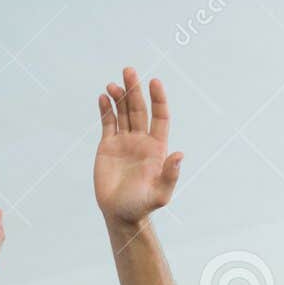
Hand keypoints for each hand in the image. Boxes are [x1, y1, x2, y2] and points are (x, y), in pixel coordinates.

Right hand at [94, 67, 180, 226]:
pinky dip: (106, 109)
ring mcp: (124, 141)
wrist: (120, 213)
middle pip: (139, 109)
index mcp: (156, 147)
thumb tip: (180, 154)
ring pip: (123, 112)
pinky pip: (108, 123)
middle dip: (134, 90)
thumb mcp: (160, 194)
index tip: (154, 82)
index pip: (159, 117)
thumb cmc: (142, 206)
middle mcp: (141, 140)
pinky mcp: (108, 146)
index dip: (158, 99)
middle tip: (129, 71)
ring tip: (113, 84)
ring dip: (119, 96)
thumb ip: (170, 175)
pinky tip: (103, 97)